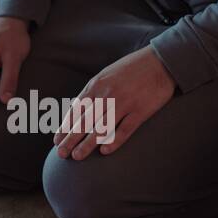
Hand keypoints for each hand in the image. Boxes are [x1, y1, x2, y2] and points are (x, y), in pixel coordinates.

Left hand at [54, 46, 174, 160]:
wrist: (161, 61)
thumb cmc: (132, 68)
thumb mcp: (107, 74)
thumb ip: (93, 91)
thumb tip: (78, 109)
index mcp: (96, 85)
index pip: (76, 111)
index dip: (65, 127)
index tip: (57, 141)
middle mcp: (107, 95)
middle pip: (85, 121)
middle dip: (70, 139)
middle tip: (61, 154)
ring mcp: (124, 103)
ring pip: (101, 128)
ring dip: (87, 144)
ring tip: (77, 156)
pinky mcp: (141, 111)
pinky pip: (125, 129)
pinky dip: (114, 141)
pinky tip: (104, 151)